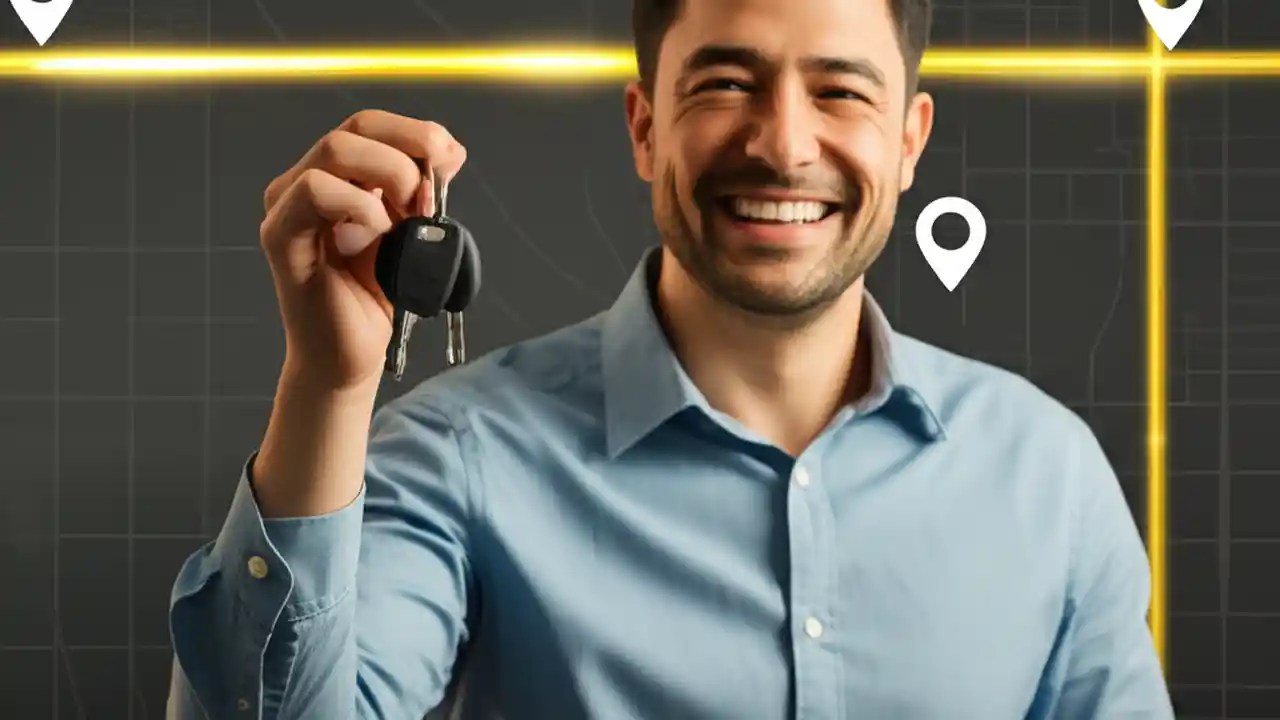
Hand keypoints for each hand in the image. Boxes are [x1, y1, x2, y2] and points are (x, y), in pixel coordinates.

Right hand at [259, 109, 467, 391]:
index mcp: (336, 176)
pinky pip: (315, 190)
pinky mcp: (281, 236)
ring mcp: (288, 206)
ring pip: (335, 149)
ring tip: (405, 220)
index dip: (415, 132)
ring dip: (388, 176)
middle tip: (428, 199)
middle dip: (408, 153)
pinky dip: (360, 206)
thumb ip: (422, 191)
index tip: (452, 158)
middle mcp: (304, 182)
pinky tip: (376, 235)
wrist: (353, 356)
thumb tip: (449, 149)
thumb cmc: (378, 296)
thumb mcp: (413, 232)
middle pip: (355, 128)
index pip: (371, 125)